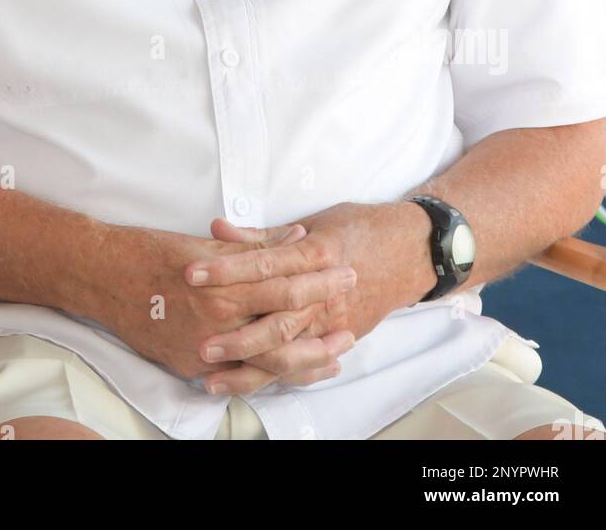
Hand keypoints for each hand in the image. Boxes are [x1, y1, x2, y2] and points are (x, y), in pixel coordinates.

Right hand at [93, 219, 358, 385]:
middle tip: (353, 316)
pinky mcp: (191, 366)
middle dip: (321, 319)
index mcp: (223, 281)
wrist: (100, 277)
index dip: (317, 276)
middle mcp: (218, 318)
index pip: (284, 281)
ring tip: (335, 356)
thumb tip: (298, 236)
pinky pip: (238, 375)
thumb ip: (255, 244)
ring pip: (267, 360)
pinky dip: (267, 375)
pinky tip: (290, 374)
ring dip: (305, 358)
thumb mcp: (205, 242)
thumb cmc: (150, 251)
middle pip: (283, 324)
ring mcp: (204, 348)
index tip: (343, 269)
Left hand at [189, 201, 422, 394]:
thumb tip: (217, 229)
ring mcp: (335, 320)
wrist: (412, 250)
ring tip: (212, 376)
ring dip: (250, 367)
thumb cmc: (359, 228)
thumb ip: (263, 234)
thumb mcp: (313, 221)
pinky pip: (307, 363)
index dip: (227, 270)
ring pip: (289, 352)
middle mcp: (324, 292)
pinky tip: (250, 384)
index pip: (264, 264)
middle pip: (276, 319)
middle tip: (200, 343)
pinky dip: (278, 376)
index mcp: (315, 253)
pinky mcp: (342, 336)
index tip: (193, 275)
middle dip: (236, 335)